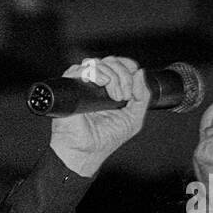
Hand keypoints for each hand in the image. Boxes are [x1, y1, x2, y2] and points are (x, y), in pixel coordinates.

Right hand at [49, 56, 150, 176]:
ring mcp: (83, 84)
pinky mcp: (70, 87)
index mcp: (111, 88)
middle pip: (111, 61)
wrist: (86, 151)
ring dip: (112, 75)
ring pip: (98, 62)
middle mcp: (97, 83)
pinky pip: (79, 69)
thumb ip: (143, 96)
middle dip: (123, 75)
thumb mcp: (133, 118)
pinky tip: (102, 84)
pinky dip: (94, 72)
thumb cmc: (106, 138)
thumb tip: (141, 73)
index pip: (120, 64)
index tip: (133, 84)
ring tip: (115, 96)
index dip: (128, 67)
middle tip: (124, 95)